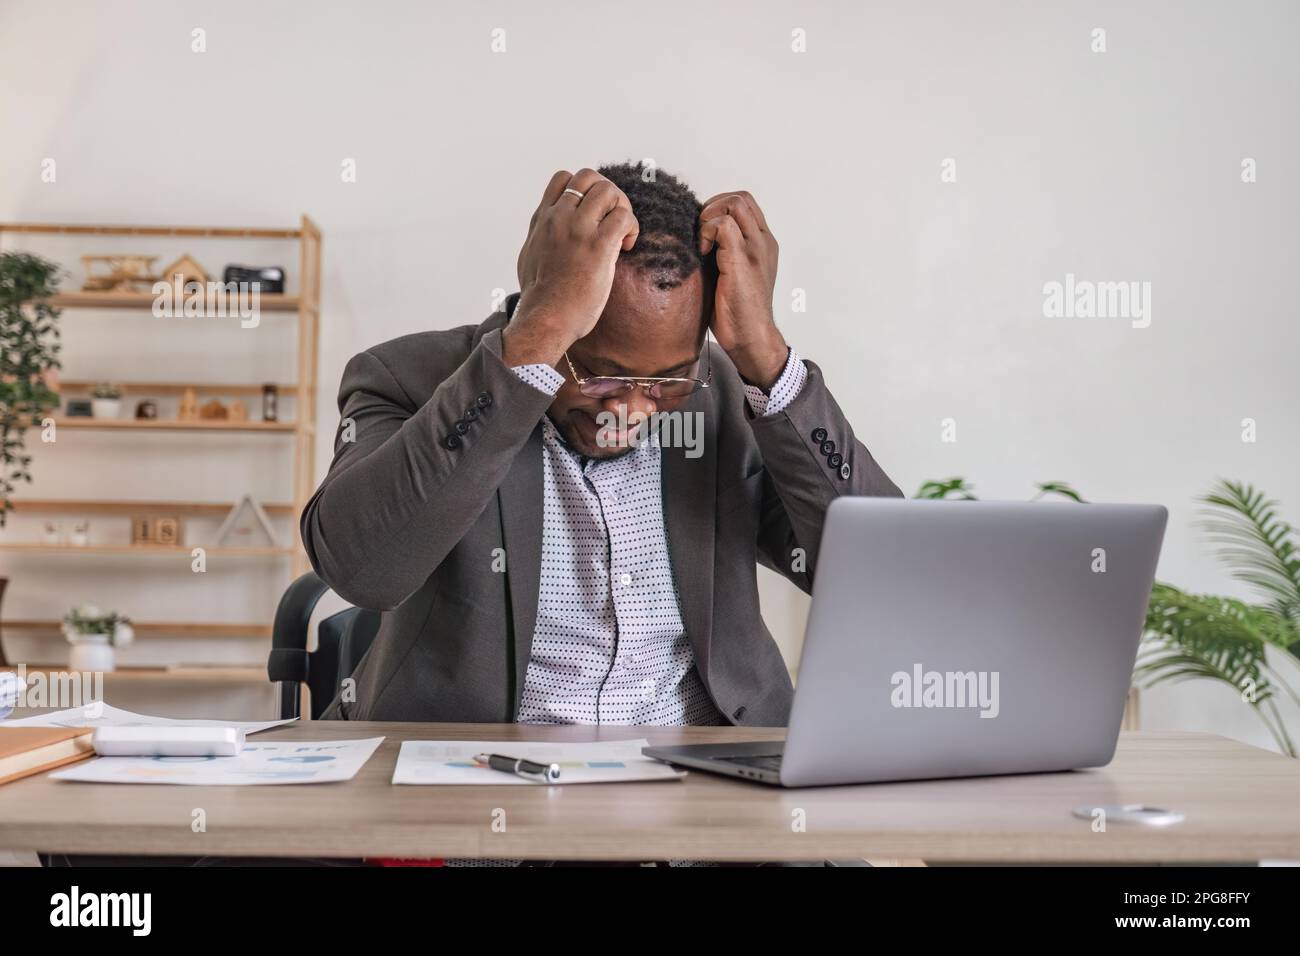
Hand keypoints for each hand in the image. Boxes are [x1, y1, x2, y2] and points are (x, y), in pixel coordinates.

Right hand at [504, 169, 638, 366]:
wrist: (544, 319)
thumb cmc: (539, 300)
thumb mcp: (530, 258)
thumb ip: (540, 239)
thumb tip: (545, 236)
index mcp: (543, 219)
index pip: (563, 179)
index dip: (584, 190)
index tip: (592, 214)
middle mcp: (558, 217)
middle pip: (589, 177)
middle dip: (607, 193)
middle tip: (612, 219)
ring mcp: (578, 229)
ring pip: (608, 190)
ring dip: (622, 207)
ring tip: (622, 233)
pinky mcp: (598, 245)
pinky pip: (624, 217)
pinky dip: (632, 227)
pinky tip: (627, 247)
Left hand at [699, 190, 786, 387]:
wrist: (752, 338)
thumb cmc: (738, 313)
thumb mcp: (734, 275)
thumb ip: (724, 254)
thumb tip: (697, 242)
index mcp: (763, 244)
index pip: (745, 204)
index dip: (720, 208)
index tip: (704, 231)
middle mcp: (763, 242)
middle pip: (740, 198)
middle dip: (713, 208)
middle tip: (700, 234)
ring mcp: (755, 249)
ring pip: (734, 204)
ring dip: (709, 217)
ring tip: (702, 243)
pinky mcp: (742, 260)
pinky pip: (723, 226)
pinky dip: (706, 232)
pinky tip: (701, 253)